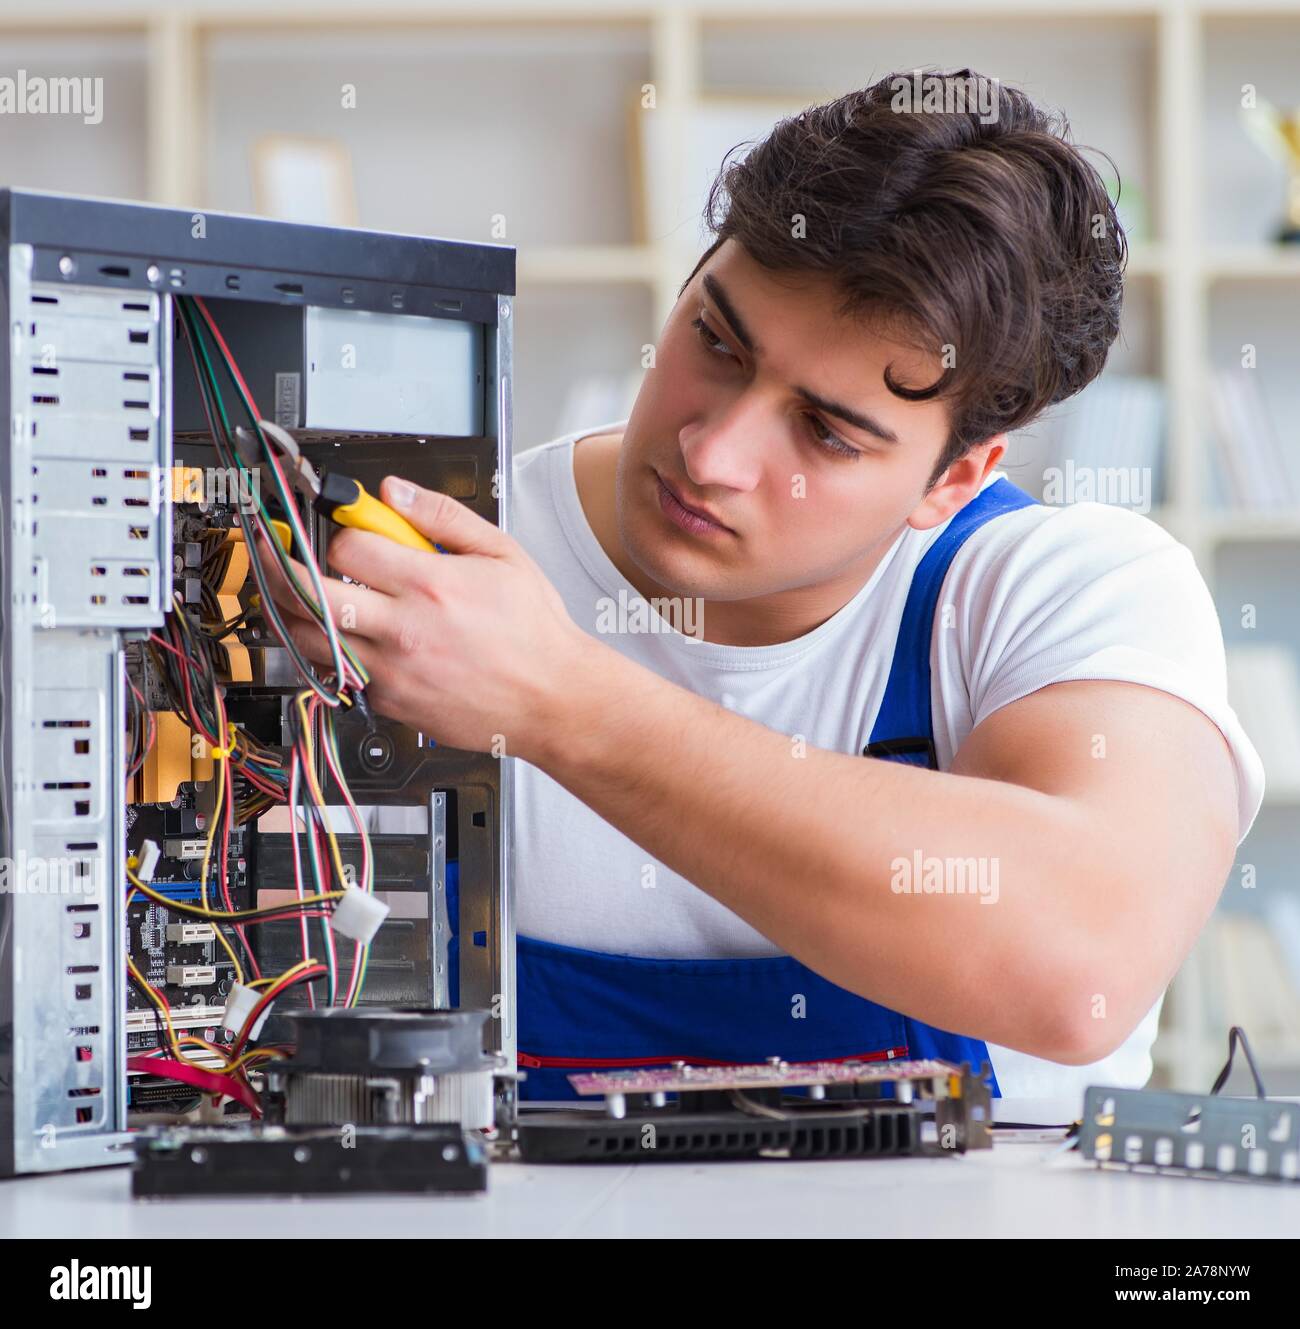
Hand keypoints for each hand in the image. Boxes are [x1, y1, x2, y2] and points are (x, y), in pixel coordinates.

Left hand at [257, 476, 589, 759]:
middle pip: (307, 593)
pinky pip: (340, 672)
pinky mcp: (391, 702)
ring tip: (297, 591)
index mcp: (430, 585)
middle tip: (268, 548)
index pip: (346, 547)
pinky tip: (346, 634)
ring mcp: (392, 672)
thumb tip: (394, 492)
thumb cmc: (534, 632)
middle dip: (275, 562)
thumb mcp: (502, 553)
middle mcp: (403, 631)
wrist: (552, 700)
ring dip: (294, 610)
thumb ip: (442, 517)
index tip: (343, 529)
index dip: (338, 532)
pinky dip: (332, 650)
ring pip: (310, 638)